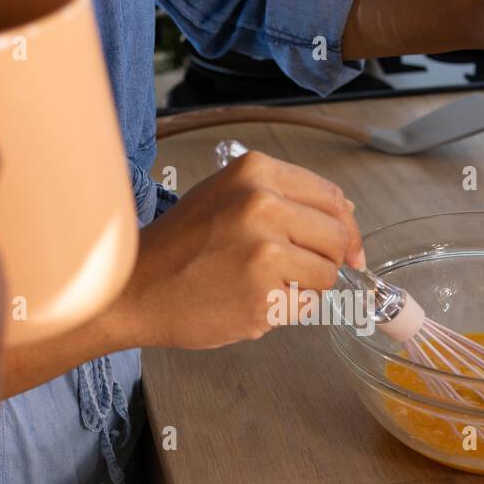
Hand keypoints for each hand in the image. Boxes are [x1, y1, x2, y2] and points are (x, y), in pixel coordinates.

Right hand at [104, 150, 362, 349]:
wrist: (133, 288)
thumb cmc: (179, 246)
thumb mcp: (227, 196)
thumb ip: (284, 197)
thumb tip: (344, 212)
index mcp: (256, 173)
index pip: (331, 198)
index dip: (347, 228)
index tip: (351, 249)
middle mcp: (263, 205)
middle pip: (336, 239)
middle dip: (326, 260)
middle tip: (294, 271)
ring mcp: (264, 253)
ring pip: (325, 276)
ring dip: (304, 288)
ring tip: (261, 283)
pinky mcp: (262, 297)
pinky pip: (304, 307)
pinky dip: (285, 311)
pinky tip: (248, 300)